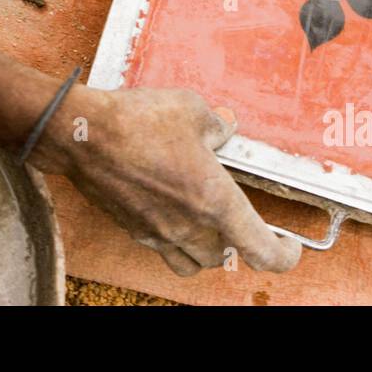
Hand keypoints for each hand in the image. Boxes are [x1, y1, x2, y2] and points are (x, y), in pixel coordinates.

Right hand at [32, 85, 300, 275]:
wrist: (81, 135)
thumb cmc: (137, 121)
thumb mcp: (191, 109)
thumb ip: (217, 124)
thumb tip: (225, 128)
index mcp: (215, 201)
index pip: (262, 251)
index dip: (284, 256)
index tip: (290, 246)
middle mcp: (189, 227)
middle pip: (226, 259)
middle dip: (239, 244)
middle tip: (242, 221)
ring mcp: (157, 233)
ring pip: (193, 262)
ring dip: (207, 249)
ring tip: (207, 222)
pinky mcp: (132, 228)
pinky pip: (162, 248)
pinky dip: (174, 238)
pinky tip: (169, 207)